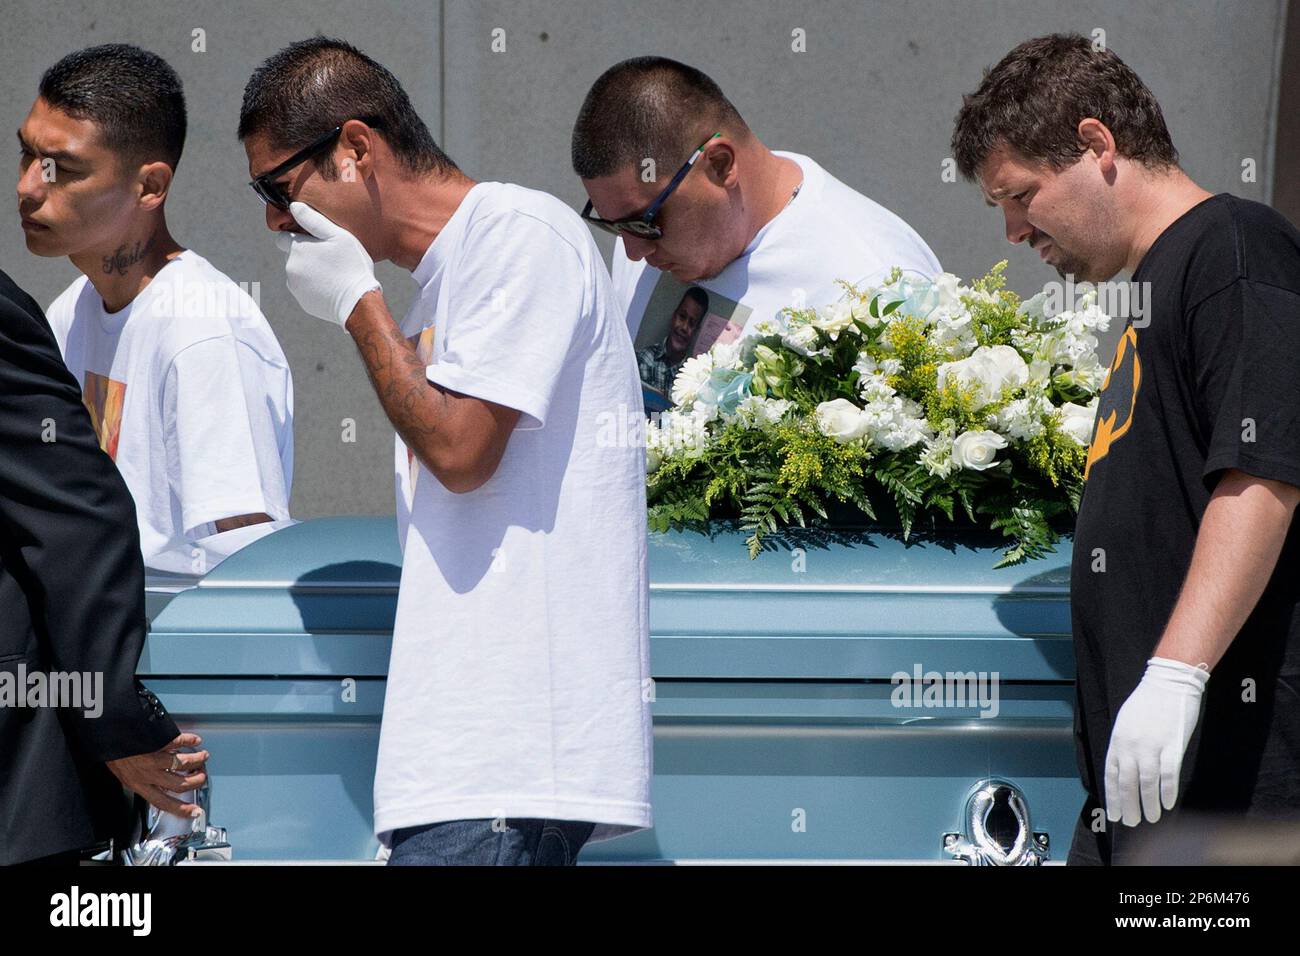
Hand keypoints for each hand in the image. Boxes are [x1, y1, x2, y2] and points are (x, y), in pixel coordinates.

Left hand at [106, 732, 209, 816]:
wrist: (103, 730)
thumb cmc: (111, 751)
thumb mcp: (123, 772)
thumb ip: (141, 780)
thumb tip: (160, 784)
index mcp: (137, 784)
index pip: (162, 802)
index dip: (181, 809)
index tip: (195, 812)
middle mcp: (146, 773)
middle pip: (179, 784)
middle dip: (196, 781)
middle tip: (201, 776)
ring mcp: (152, 757)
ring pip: (183, 763)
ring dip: (197, 760)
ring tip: (202, 756)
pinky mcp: (156, 741)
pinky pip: (179, 742)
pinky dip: (190, 741)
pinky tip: (194, 740)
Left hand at [275, 200, 380, 326]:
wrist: (358, 303)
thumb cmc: (352, 266)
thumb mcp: (338, 236)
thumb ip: (313, 220)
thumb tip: (294, 206)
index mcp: (297, 248)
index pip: (283, 237)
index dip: (298, 237)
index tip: (314, 241)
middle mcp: (290, 266)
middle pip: (291, 255)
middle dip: (305, 253)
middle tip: (328, 257)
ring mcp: (295, 286)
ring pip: (297, 271)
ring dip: (309, 269)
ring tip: (331, 272)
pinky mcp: (302, 300)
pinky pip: (304, 288)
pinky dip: (313, 285)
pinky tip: (331, 285)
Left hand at [1104, 657, 1208, 825]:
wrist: (1168, 682)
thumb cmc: (1146, 702)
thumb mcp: (1125, 722)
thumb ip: (1123, 745)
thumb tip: (1123, 769)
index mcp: (1118, 740)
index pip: (1111, 775)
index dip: (1112, 796)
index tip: (1114, 814)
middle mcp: (1131, 746)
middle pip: (1127, 783)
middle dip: (1128, 805)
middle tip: (1131, 822)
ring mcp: (1152, 746)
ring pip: (1147, 783)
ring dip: (1148, 804)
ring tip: (1150, 818)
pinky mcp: (1172, 745)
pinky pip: (1168, 774)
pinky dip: (1166, 792)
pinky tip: (1166, 805)